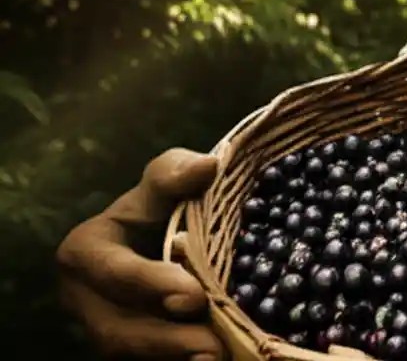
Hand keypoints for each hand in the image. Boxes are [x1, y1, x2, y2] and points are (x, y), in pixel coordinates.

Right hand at [55, 148, 225, 359]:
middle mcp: (84, 300)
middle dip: (164, 341)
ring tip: (218, 357)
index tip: (193, 296)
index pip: (112, 271)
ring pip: (132, 355)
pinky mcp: (130, 351)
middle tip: (213, 346)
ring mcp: (105, 330)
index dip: (149, 284)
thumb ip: (175, 173)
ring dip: (173, 359)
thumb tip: (208, 167)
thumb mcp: (163, 181)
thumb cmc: (162, 204)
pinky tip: (219, 360)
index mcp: (84, 252)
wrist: (164, 238)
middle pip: (117, 330)